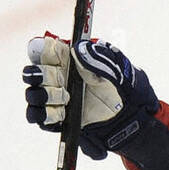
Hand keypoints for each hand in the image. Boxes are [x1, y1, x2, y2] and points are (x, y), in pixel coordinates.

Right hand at [23, 34, 157, 158]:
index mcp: (70, 60)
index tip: (51, 55)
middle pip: (33, 71)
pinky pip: (38, 117)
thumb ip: (101, 58)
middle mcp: (59, 78)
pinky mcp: (58, 120)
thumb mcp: (121, 71)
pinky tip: (59, 113)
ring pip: (33, 94)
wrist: (136, 120)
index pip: (43, 49)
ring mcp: (57, 99)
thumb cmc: (128, 90)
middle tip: (61, 81)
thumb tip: (77, 49)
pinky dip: (43, 115)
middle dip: (43, 75)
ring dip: (44, 95)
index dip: (41, 50)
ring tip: (65, 98)